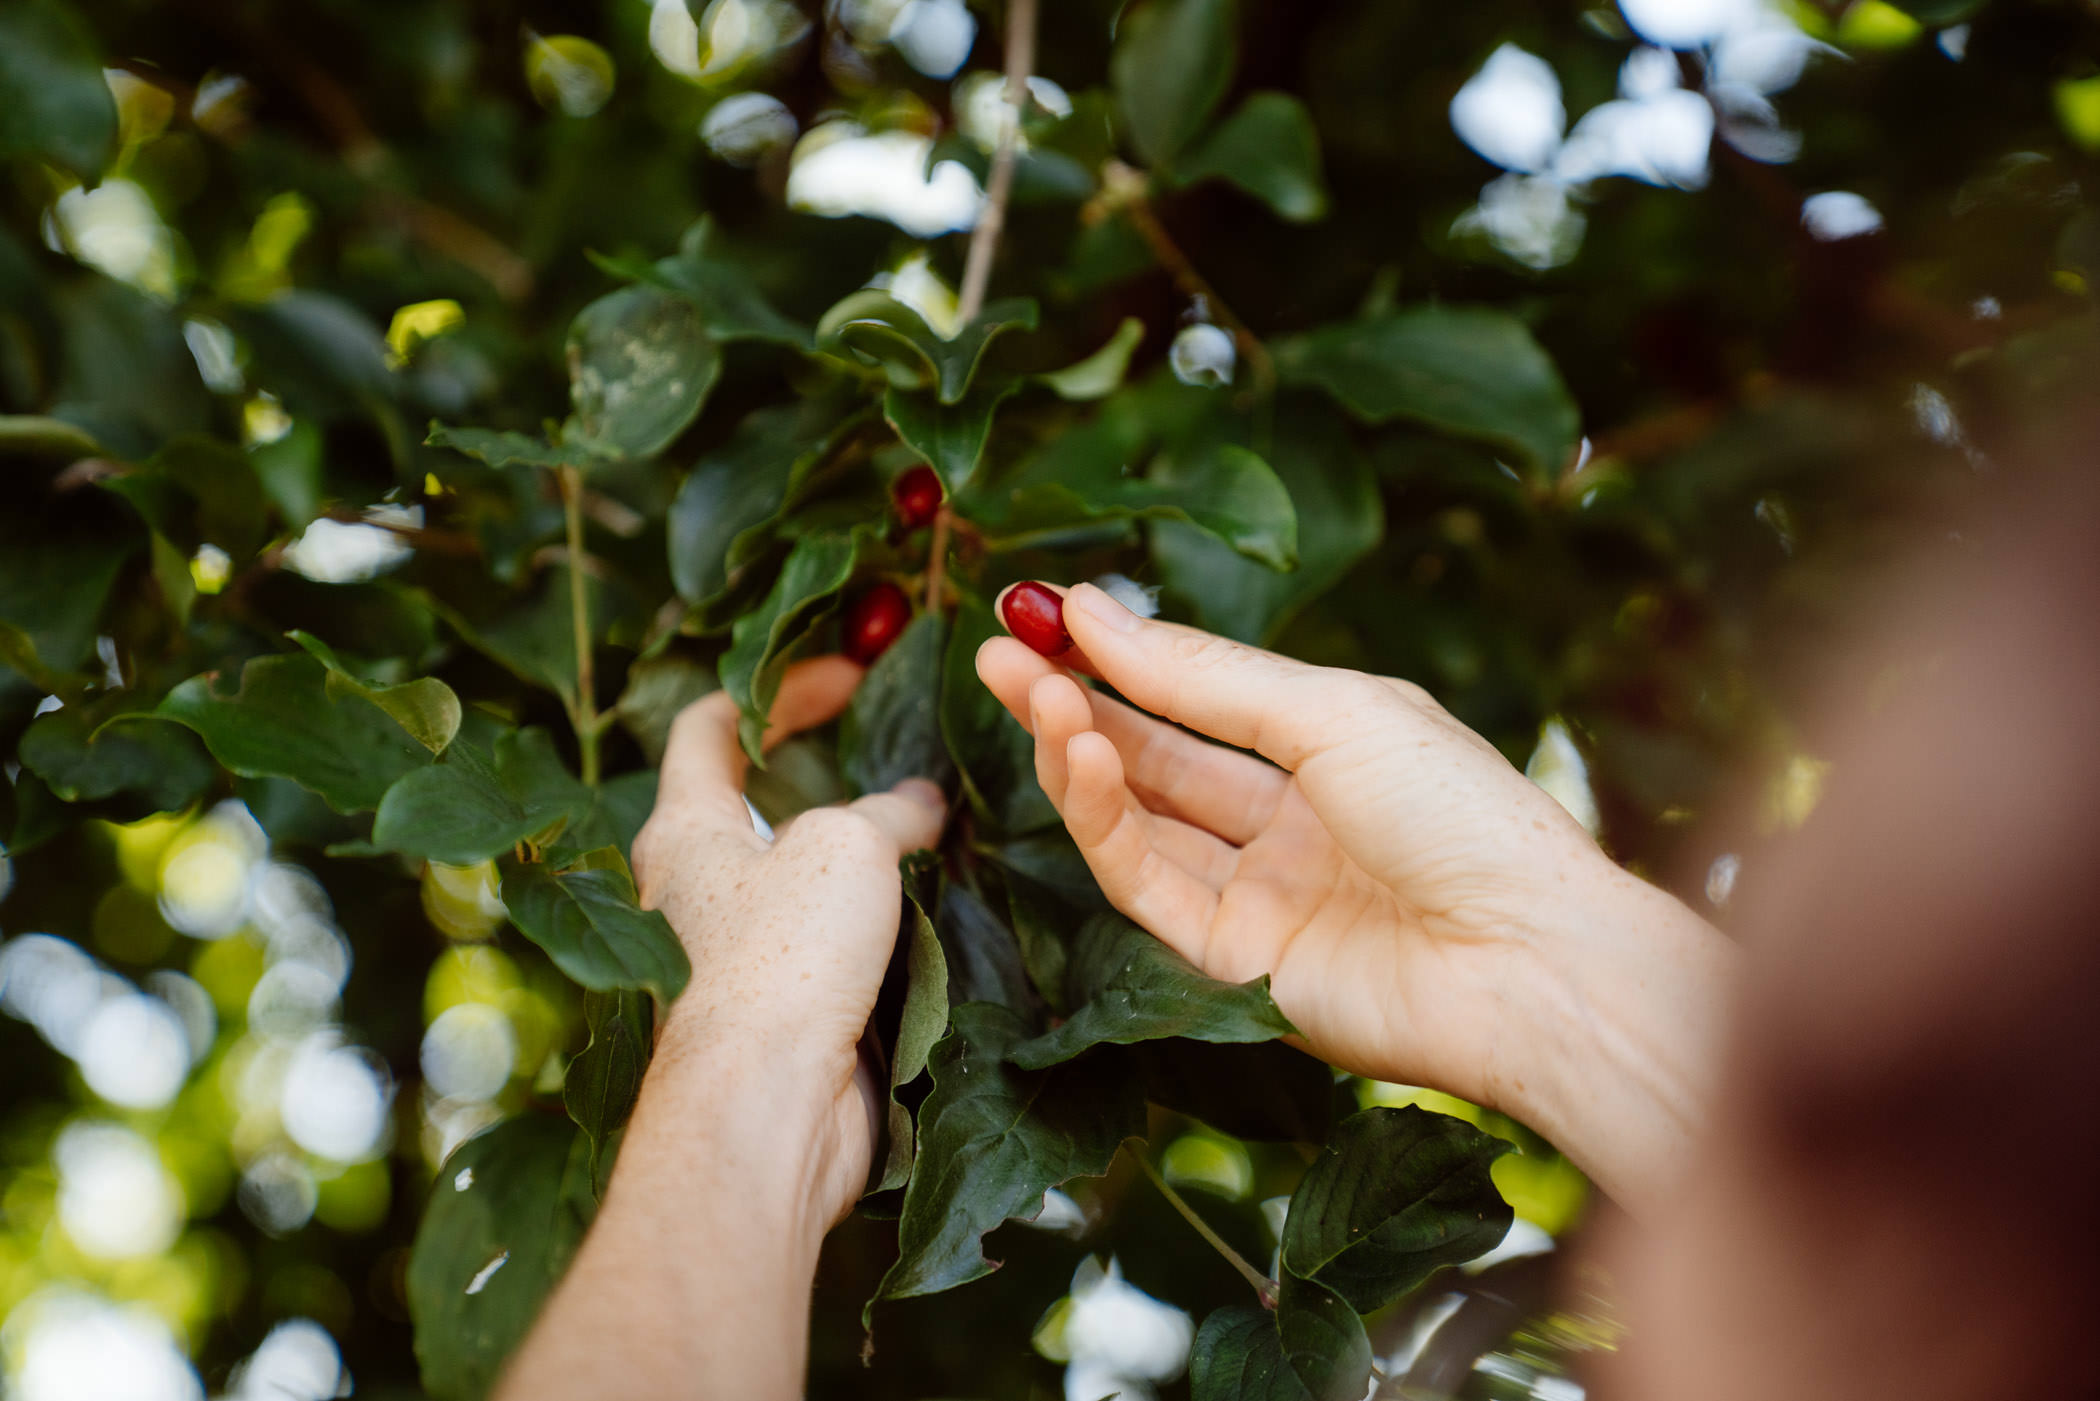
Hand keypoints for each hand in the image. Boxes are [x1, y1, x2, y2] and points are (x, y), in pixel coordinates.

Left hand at [630, 656, 945, 1226]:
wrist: (767, 1105)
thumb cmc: (783, 956)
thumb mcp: (847, 849)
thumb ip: (888, 813)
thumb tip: (921, 802)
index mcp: (685, 827)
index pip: (710, 725)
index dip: (778, 686)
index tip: (850, 675)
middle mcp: (693, 887)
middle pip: (754, 804)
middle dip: (825, 775)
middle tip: (895, 753)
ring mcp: (732, 954)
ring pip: (797, 881)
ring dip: (859, 857)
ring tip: (931, 832)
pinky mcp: (775, 1010)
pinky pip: (826, 946)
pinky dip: (873, 923)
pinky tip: (928, 913)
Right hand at [977, 583, 1735, 1205]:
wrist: (1531, 963)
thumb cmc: (1462, 816)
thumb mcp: (1332, 713)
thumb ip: (1203, 675)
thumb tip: (1089, 607)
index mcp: (1329, 749)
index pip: (1197, 696)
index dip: (1119, 656)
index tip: (1040, 609)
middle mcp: (1286, 824)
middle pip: (1152, 757)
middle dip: (1072, 701)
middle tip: (996, 653)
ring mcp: (1257, 897)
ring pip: (1137, 820)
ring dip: (1077, 754)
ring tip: (1032, 691)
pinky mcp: (1230, 968)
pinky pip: (1145, 885)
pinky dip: (1103, 821)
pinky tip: (1079, 756)